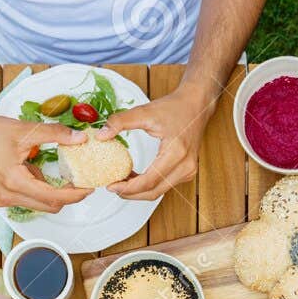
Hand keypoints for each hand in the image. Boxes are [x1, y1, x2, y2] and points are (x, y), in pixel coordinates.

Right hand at [0, 110, 91, 212]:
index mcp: (14, 182)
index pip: (53, 197)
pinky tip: (26, 169)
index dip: (74, 194)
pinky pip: (27, 199)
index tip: (88, 188)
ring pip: (38, 203)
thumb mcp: (27, 130)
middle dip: (65, 194)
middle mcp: (7, 196)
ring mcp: (2, 200)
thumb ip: (56, 134)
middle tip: (77, 180)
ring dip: (48, 189)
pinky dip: (35, 187)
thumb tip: (79, 139)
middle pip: (49, 205)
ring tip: (36, 164)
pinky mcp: (0, 199)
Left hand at [103, 82, 216, 200]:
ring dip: (139, 190)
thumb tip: (102, 134)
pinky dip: (148, 185)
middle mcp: (185, 166)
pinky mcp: (186, 172)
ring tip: (122, 181)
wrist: (195, 105)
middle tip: (113, 187)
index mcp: (176, 152)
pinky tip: (135, 177)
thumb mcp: (145, 112)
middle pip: (154, 192)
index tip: (112, 186)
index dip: (129, 187)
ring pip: (159, 191)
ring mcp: (188, 171)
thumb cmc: (175, 108)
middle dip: (131, 193)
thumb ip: (120, 122)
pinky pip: (164, 185)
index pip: (149, 180)